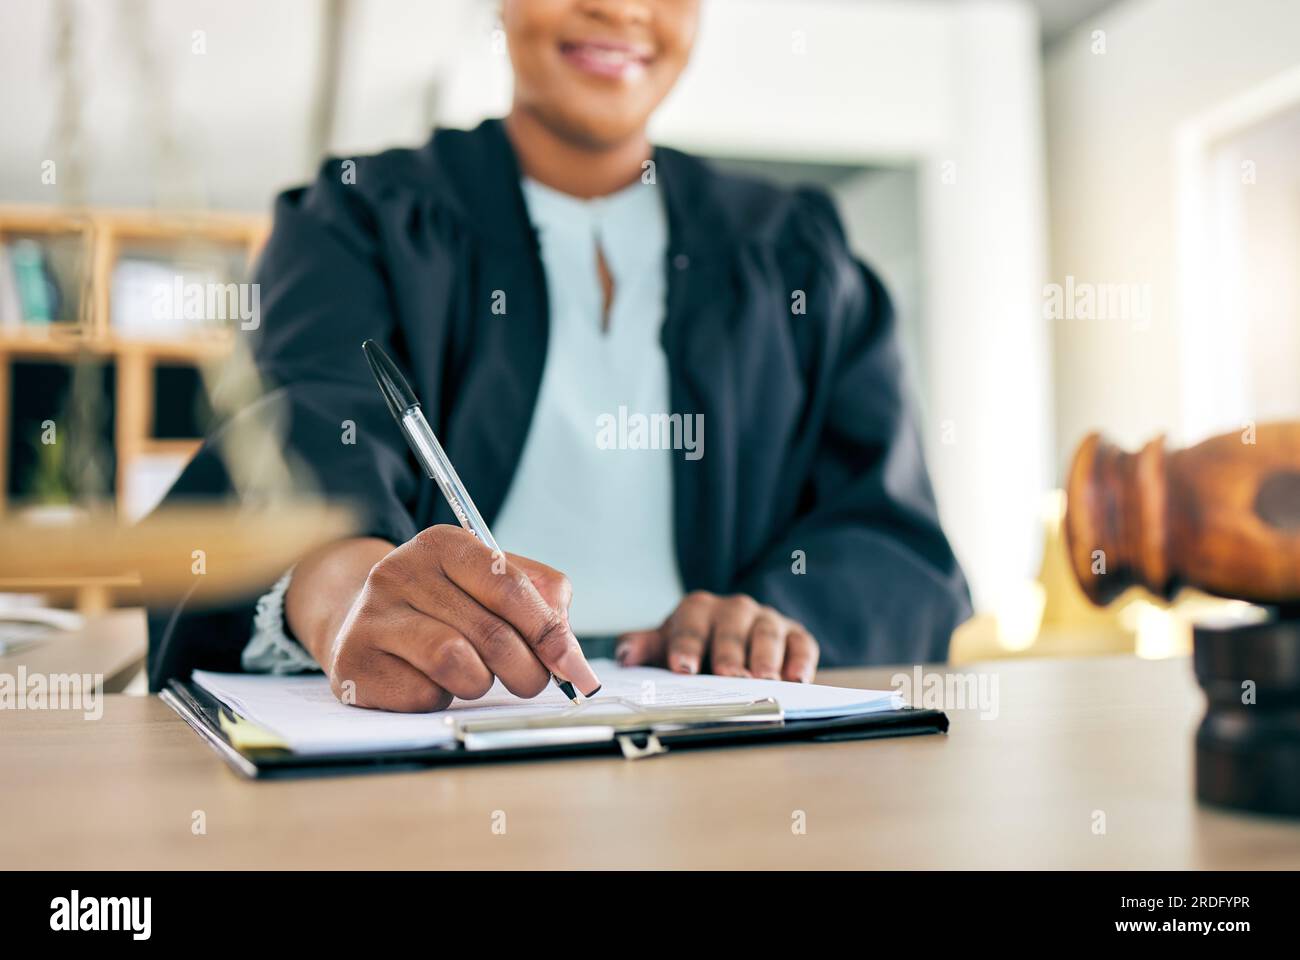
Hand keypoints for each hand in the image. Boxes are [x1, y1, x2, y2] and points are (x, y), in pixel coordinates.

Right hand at [321, 526, 600, 711]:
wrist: (361, 624)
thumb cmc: (444, 607)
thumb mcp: (491, 584)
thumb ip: (541, 602)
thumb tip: (568, 652)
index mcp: (443, 544)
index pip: (510, 586)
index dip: (549, 632)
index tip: (575, 668)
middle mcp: (400, 571)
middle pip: (491, 633)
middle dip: (527, 669)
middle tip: (532, 681)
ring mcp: (371, 616)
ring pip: (457, 663)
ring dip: (481, 682)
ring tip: (473, 675)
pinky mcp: (354, 664)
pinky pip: (423, 694)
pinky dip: (441, 698)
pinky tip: (430, 682)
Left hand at [615, 591, 818, 682]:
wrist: (736, 638)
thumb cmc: (697, 646)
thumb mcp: (666, 645)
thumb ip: (644, 648)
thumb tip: (624, 655)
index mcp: (698, 609)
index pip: (690, 625)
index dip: (686, 645)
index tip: (682, 667)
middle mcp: (734, 609)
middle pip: (732, 629)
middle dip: (730, 654)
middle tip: (730, 678)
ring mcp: (767, 621)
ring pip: (767, 634)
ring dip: (766, 658)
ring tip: (765, 680)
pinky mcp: (796, 635)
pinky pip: (801, 645)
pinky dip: (801, 661)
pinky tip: (797, 679)